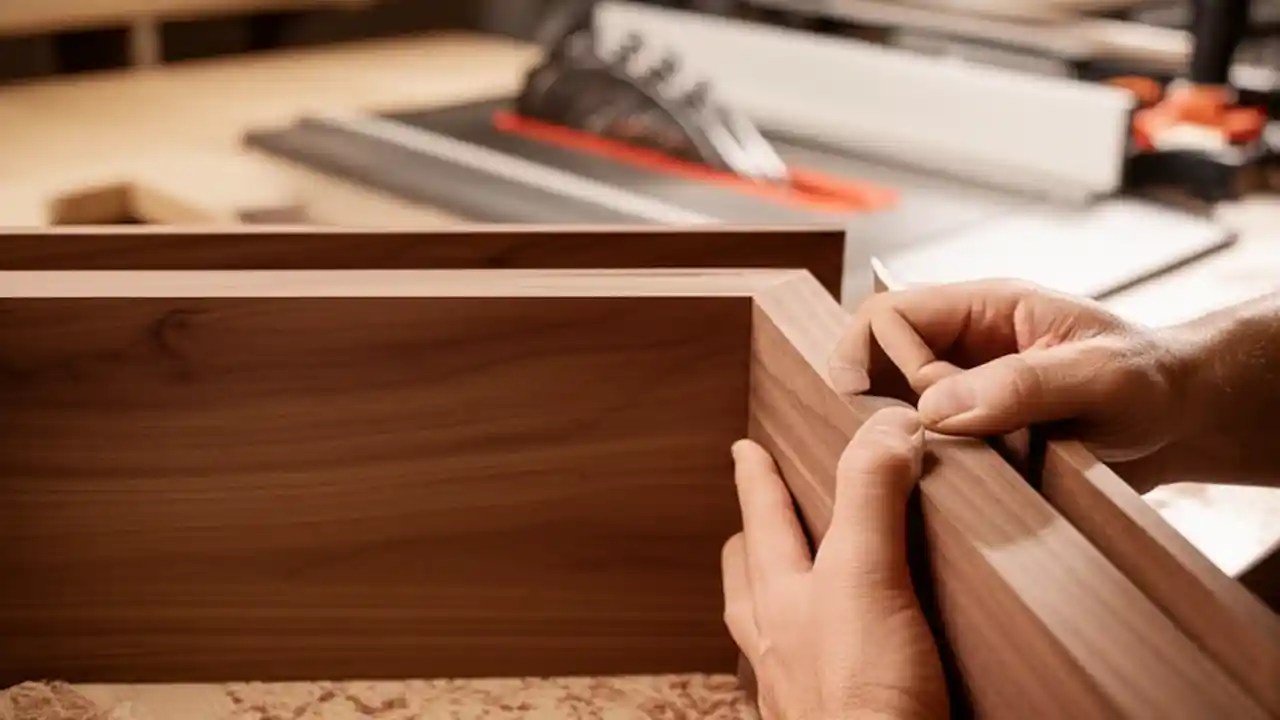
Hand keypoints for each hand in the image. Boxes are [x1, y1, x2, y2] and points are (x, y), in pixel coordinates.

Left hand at [722, 408, 946, 719]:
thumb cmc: (863, 689)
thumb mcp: (869, 575)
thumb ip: (872, 498)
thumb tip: (887, 425)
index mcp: (781, 596)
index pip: (763, 520)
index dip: (755, 479)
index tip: (742, 449)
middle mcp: (773, 642)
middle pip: (745, 578)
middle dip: (746, 541)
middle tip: (748, 521)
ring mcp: (789, 690)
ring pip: (758, 632)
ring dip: (763, 601)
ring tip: (771, 589)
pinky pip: (788, 683)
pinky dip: (791, 663)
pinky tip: (808, 671)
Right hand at [829, 281, 1188, 477]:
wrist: (1188, 424)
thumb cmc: (1157, 382)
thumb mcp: (1101, 375)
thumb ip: (1023, 383)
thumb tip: (934, 408)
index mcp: (985, 308)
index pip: (890, 314)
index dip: (892, 361)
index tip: (931, 411)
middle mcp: (962, 344)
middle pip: (874, 355)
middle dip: (875, 399)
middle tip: (904, 445)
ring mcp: (962, 388)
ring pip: (887, 401)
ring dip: (895, 434)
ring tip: (923, 467)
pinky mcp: (970, 430)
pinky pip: (916, 439)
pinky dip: (916, 461)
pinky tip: (940, 484)